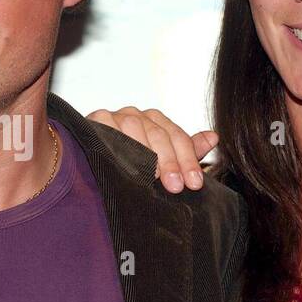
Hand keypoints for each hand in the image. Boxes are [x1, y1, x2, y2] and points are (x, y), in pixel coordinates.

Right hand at [87, 106, 218, 192]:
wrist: (88, 164)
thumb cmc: (128, 164)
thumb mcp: (162, 161)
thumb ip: (187, 151)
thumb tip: (214, 137)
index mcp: (156, 121)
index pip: (177, 137)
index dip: (188, 160)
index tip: (194, 183)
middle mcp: (136, 115)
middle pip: (158, 134)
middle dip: (169, 161)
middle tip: (176, 186)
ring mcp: (115, 115)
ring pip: (134, 128)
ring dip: (144, 153)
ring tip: (152, 177)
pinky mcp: (95, 120)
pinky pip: (107, 129)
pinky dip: (115, 143)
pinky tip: (123, 162)